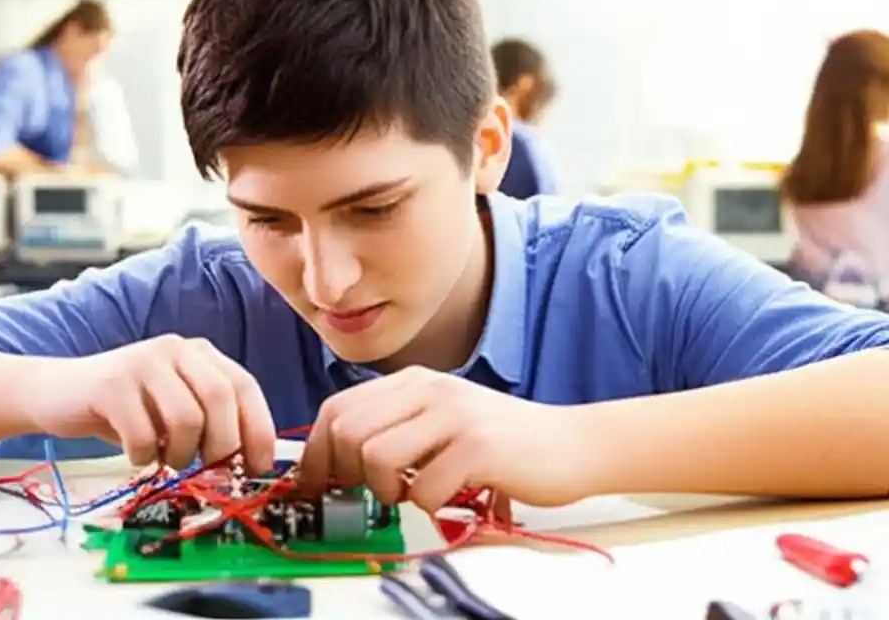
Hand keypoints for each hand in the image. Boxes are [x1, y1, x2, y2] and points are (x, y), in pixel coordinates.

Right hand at [18, 335, 275, 470]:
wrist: (56, 393)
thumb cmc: (128, 410)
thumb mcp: (175, 409)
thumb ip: (211, 422)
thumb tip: (251, 464)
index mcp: (201, 353)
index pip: (245, 387)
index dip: (258, 429)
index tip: (259, 469)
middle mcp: (176, 349)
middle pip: (220, 398)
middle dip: (223, 446)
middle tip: (210, 472)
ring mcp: (142, 362)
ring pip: (186, 419)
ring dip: (180, 455)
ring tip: (165, 459)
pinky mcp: (110, 385)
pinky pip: (143, 434)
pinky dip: (143, 457)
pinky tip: (135, 454)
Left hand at [296, 367, 588, 512]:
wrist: (572, 444)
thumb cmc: (504, 443)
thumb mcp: (442, 420)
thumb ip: (396, 429)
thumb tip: (334, 462)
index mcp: (414, 381)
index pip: (337, 408)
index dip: (316, 452)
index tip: (316, 484)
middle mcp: (429, 389)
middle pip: (347, 432)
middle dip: (347, 474)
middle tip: (375, 492)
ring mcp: (453, 415)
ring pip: (376, 457)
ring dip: (387, 491)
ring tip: (415, 492)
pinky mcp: (478, 446)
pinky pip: (423, 488)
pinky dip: (428, 506)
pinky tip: (450, 496)